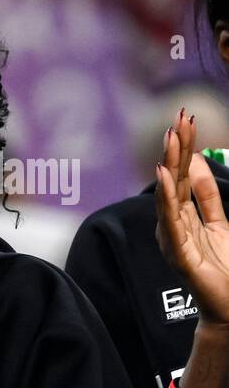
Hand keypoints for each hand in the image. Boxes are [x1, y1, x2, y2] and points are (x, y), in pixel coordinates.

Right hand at [157, 110, 228, 326]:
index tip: (185, 120)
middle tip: (178, 118)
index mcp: (185, 217)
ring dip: (170, 165)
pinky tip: (165, 177)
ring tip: (171, 139)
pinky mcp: (180, 255)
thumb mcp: (222, 222)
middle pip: (175, 180)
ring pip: (169, 196)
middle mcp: (174, 225)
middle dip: (177, 148)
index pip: (185, 175)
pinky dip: (166, 198)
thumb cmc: (224, 270)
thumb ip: (208, 195)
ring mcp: (174, 240)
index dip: (186, 148)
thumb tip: (199, 162)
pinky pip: (171, 222)